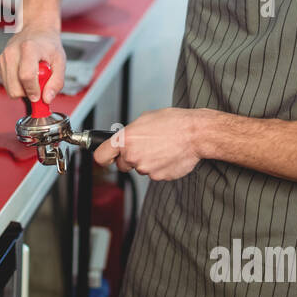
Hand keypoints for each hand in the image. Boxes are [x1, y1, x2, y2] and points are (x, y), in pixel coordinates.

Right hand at [0, 23, 65, 103]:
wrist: (36, 30)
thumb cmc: (47, 44)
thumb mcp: (60, 61)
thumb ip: (56, 82)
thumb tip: (47, 98)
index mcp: (29, 48)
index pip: (26, 76)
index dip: (33, 90)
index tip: (39, 95)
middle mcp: (12, 53)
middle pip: (15, 88)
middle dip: (28, 92)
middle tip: (38, 84)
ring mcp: (3, 58)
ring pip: (10, 89)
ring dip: (23, 89)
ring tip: (32, 76)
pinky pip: (6, 85)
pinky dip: (17, 84)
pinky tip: (24, 73)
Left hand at [92, 108, 211, 180]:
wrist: (195, 134)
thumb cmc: (173, 123)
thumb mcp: (144, 119)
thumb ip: (129, 133)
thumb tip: (124, 140)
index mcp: (125, 140)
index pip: (101, 156)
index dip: (104, 158)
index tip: (106, 158)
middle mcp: (132, 156)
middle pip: (122, 165)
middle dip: (130, 159)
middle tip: (144, 148)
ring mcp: (145, 168)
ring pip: (140, 168)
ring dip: (147, 161)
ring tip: (161, 148)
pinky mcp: (158, 177)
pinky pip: (154, 174)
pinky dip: (159, 167)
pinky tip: (168, 155)